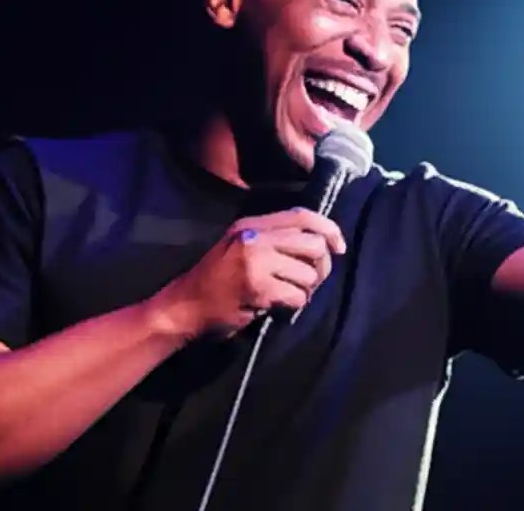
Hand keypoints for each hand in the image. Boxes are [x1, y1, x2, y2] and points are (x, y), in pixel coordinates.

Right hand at [146, 208, 346, 338]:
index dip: (329, 229)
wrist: (183, 307)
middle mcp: (255, 238)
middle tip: (311, 281)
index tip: (339, 247)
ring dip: (306, 289)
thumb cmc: (216, 281)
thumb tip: (320, 241)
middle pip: (313, 244)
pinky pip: (298, 296)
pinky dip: (295, 304)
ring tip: (289, 295)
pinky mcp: (258, 288)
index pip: (303, 216)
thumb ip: (274, 239)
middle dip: (321, 266)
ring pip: (309, 273)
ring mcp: (255, 262)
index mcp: (252, 224)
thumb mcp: (240, 246)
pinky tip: (279, 306)